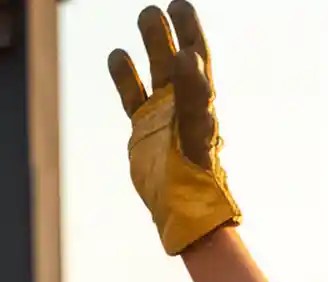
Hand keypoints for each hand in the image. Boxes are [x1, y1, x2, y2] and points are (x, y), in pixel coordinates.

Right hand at [108, 1, 239, 254]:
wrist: (183, 206)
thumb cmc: (197, 171)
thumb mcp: (196, 128)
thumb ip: (194, 93)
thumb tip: (188, 56)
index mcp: (202, 102)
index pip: (198, 58)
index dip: (191, 31)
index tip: (181, 5)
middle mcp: (184, 105)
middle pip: (177, 60)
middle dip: (170, 34)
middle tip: (158, 8)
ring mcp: (163, 115)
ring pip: (155, 73)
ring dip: (149, 47)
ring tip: (145, 17)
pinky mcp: (144, 129)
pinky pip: (133, 95)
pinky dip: (126, 76)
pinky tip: (118, 55)